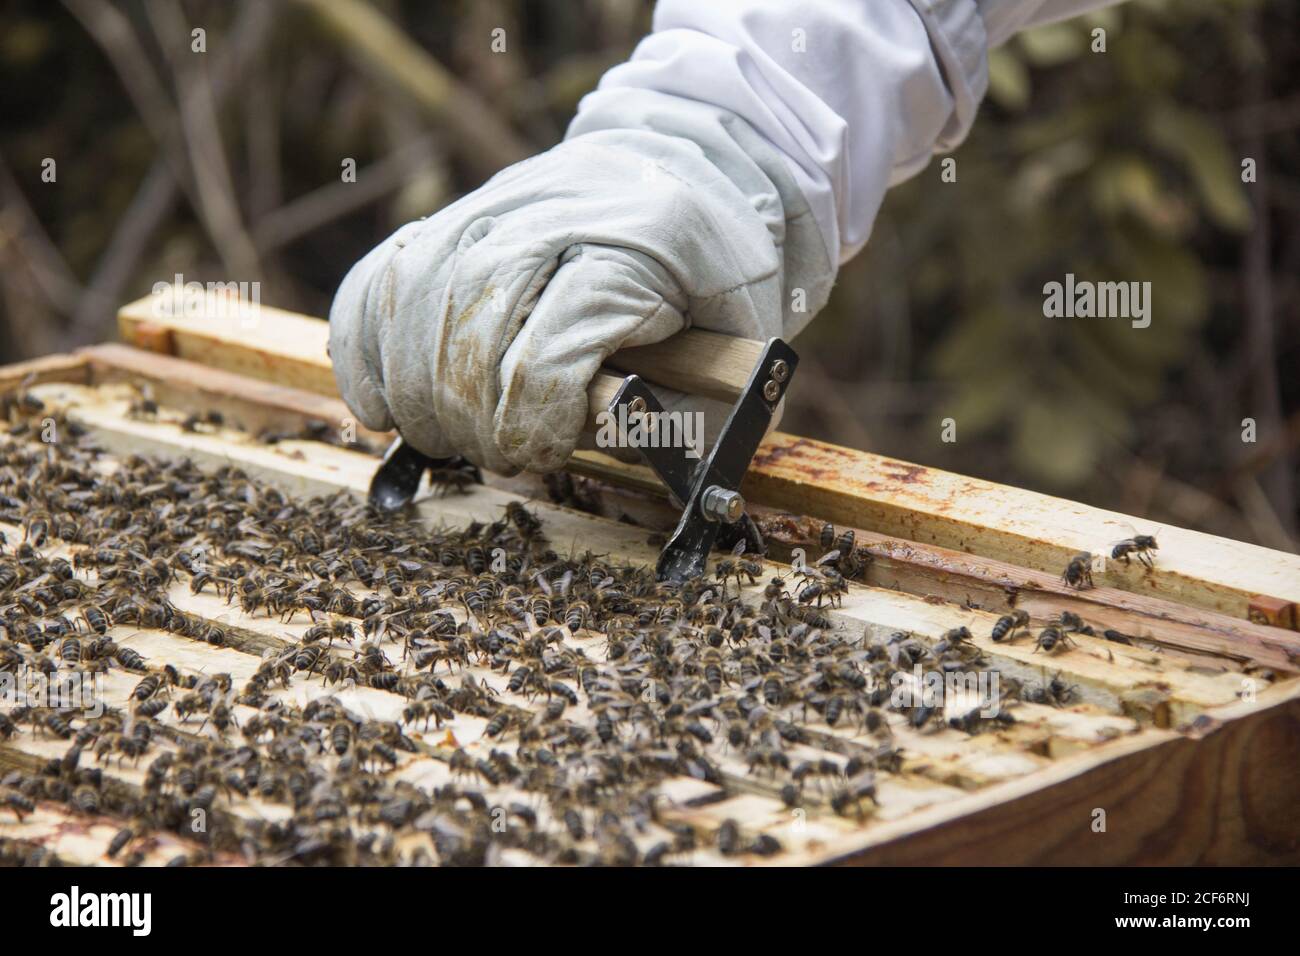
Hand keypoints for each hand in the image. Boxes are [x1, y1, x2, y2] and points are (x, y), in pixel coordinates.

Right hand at [329, 124, 793, 474]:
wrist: (696, 173)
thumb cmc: (718, 283)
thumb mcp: (729, 356)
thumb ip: (661, 413)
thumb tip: (565, 448)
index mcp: (647, 243)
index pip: (551, 347)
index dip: (533, 421)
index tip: (543, 452)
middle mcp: (563, 208)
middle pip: (473, 322)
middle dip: (469, 415)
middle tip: (490, 454)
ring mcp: (502, 202)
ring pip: (416, 297)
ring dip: (414, 391)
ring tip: (441, 438)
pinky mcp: (460, 211)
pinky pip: (385, 272)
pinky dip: (364, 342)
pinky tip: (377, 402)